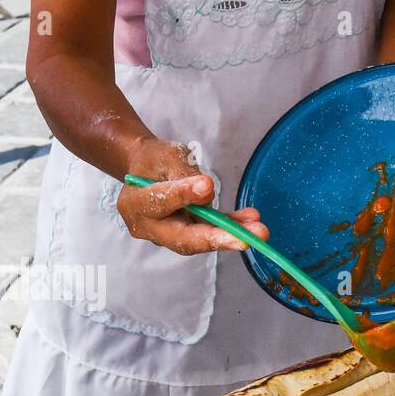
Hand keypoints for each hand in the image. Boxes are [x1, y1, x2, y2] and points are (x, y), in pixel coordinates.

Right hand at [117, 137, 268, 254]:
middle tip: (245, 239)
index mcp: (135, 204)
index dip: (184, 196)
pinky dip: (232, 226)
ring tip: (259, 230)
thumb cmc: (153, 160)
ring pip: (202, 238)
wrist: (148, 168)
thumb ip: (183, 174)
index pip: (159, 203)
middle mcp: (150, 227)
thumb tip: (207, 193)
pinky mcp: (189, 233)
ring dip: (232, 234)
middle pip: (184, 237)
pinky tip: (252, 221)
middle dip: (217, 238)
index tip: (206, 186)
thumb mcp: (165, 156)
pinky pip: (212, 232)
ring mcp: (170, 235)